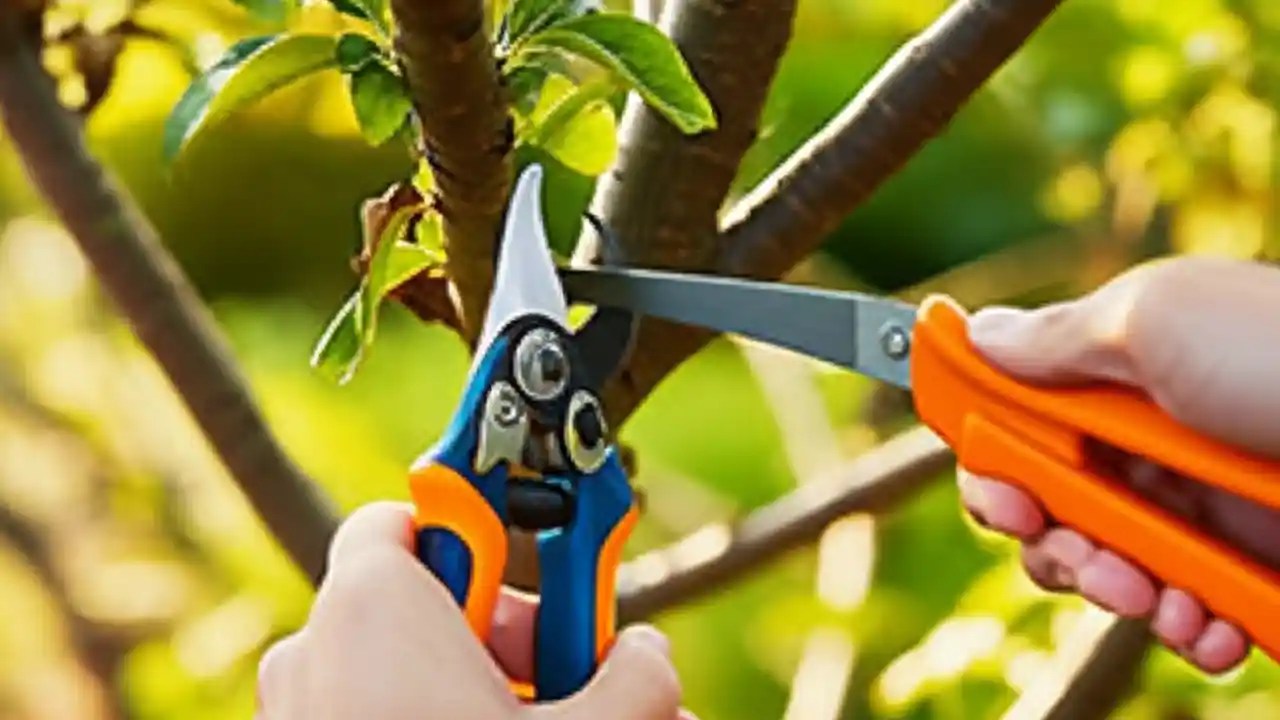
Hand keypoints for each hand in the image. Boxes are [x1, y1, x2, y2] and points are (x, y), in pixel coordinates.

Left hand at [256, 501, 689, 719]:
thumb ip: (636, 679)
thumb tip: (653, 664)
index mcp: (374, 606)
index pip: (414, 515)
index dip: (486, 529)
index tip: (540, 558)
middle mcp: (320, 652)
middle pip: (433, 607)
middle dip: (515, 640)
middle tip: (572, 683)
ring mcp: (301, 718)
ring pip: (407, 676)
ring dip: (487, 698)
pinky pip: (376, 717)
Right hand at [959, 255, 1279, 672]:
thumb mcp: (1160, 322)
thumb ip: (1054, 341)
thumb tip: (975, 335)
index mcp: (1123, 369)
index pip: (1019, 415)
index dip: (990, 458)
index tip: (1001, 495)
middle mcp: (1154, 438)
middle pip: (1048, 503)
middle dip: (1045, 538)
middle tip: (1068, 549)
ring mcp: (1203, 507)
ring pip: (1106, 567)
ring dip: (1111, 589)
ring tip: (1152, 593)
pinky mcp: (1250, 570)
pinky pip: (1184, 614)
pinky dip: (1184, 628)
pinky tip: (1209, 624)